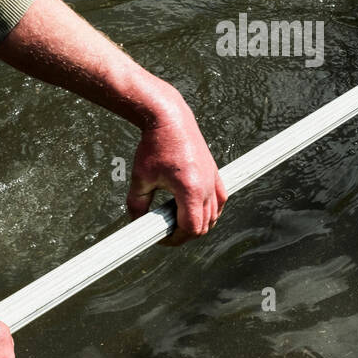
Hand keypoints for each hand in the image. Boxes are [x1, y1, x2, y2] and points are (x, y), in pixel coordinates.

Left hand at [126, 99, 226, 243]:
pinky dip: (211, 209)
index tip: (162, 236)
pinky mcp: (215, 172)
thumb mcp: (141, 178)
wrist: (170, 119)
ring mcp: (213, 179)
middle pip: (204, 225)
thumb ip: (137, 204)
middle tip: (166, 228)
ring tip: (177, 216)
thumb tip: (137, 222)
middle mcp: (207, 186)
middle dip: (185, 232)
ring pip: (214, 214)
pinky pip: (220, 199)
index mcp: (190, 190)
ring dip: (199, 221)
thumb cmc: (155, 146)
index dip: (176, 239)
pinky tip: (195, 206)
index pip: (192, 228)